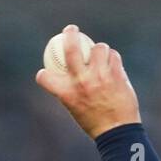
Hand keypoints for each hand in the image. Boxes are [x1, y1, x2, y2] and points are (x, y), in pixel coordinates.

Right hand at [35, 25, 140, 139]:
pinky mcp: (116, 74)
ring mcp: (100, 76)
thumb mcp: (75, 109)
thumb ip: (71, 91)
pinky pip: (113, 55)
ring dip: (99, 49)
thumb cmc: (94, 122)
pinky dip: (111, 58)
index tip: (45, 73)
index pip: (45, 77)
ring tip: (100, 56)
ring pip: (98, 47)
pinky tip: (111, 65)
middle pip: (71, 48)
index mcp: (66, 93)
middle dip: (69, 34)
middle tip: (70, 30)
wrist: (117, 131)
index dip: (43, 74)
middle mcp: (81, 82)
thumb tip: (69, 75)